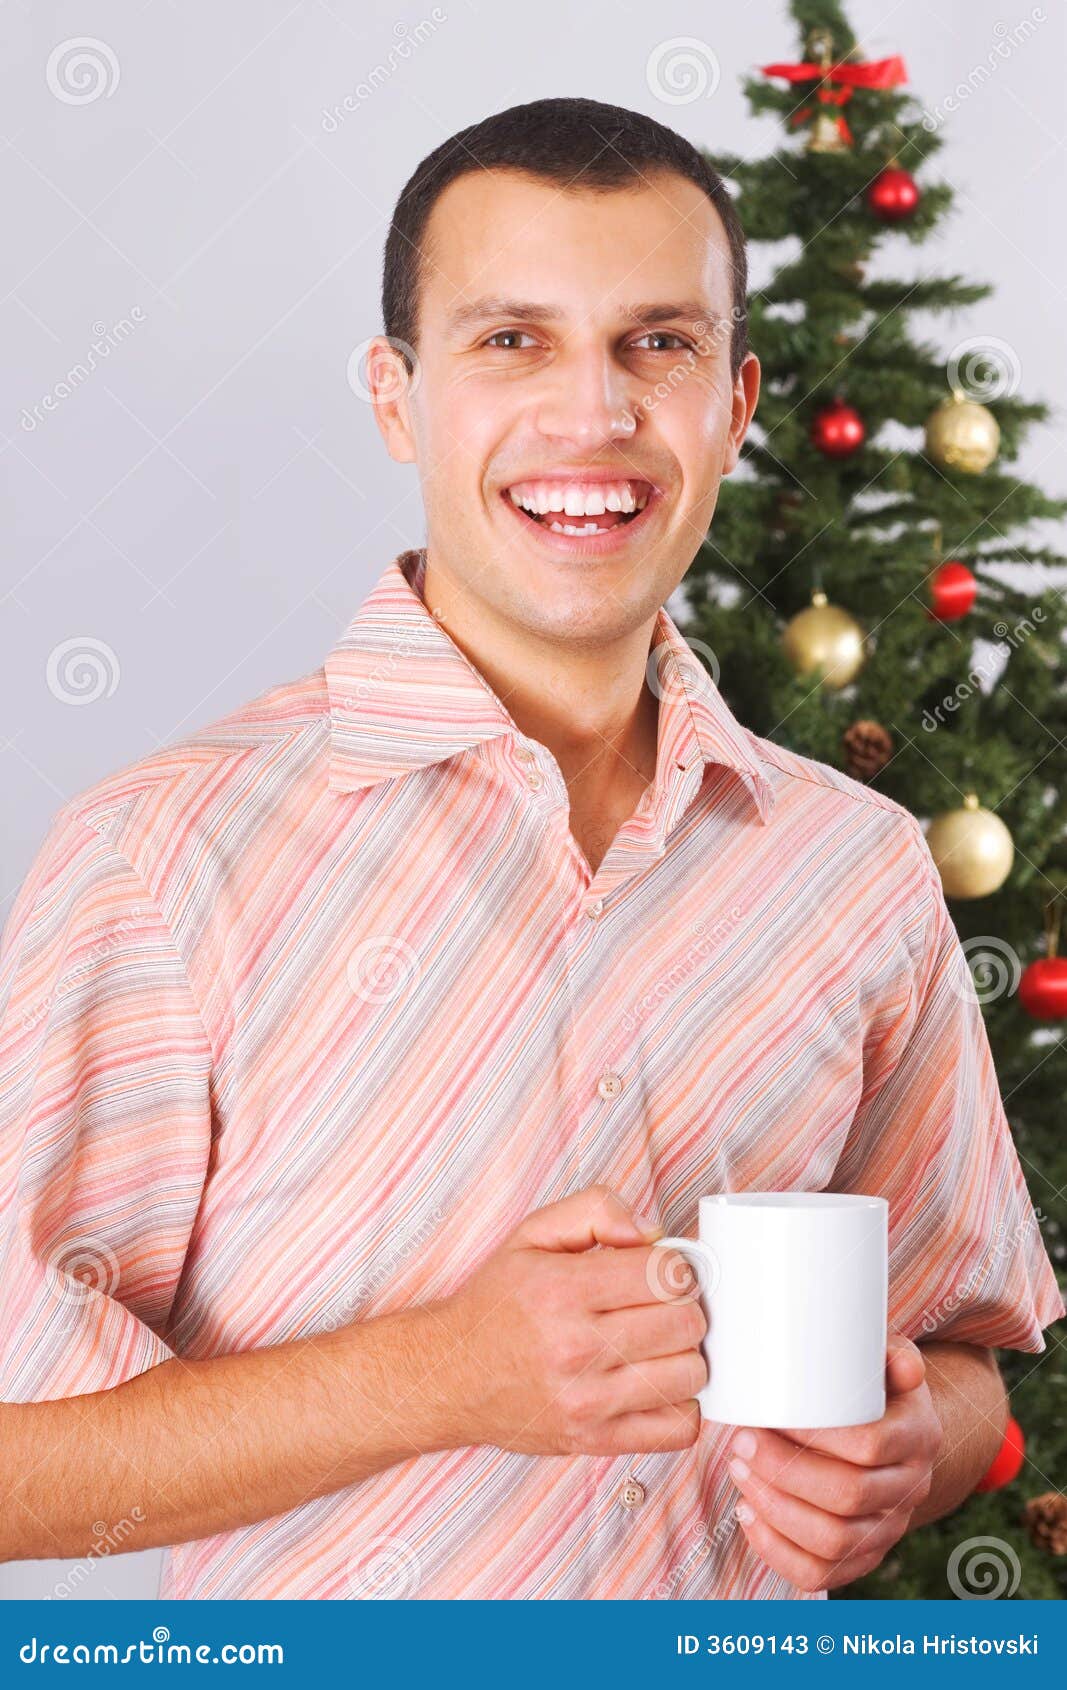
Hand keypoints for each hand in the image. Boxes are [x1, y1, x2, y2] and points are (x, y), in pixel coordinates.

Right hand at [438, 1185, 706, 1456]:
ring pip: (690, 1375)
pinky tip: (656, 1383)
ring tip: (656, 1344)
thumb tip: (651, 1233)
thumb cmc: (497, 1303)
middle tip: (658, 1306)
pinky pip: (678, 1428)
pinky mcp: (596, 1441)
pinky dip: (681, 1405)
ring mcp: (588, 1402)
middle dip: (682, 1306)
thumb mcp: (533, 1233)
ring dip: (684, 1355)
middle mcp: (576, 1348)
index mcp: (563, 1289)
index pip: (666, 1274)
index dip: (672, 1265)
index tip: (656, 1272)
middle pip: (686, 1323)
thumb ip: (596, 1209)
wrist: (450, 1375)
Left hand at [728, 1332, 942, 1591]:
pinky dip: (777, 1551)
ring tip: (738, 1473)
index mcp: (917, 1435)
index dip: (816, 1437)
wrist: (896, 1433)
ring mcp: (888, 1527)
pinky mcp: (864, 1556)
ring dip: (775, 1510)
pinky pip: (821, 1574)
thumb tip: (901, 1363)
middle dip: (783, 1472)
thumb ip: (893, 1353)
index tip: (769, 1417)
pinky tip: (748, 1515)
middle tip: (740, 1443)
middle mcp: (909, 1487)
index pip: (870, 1445)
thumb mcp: (885, 1358)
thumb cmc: (876, 1386)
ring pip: (833, 1540)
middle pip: (848, 1496)